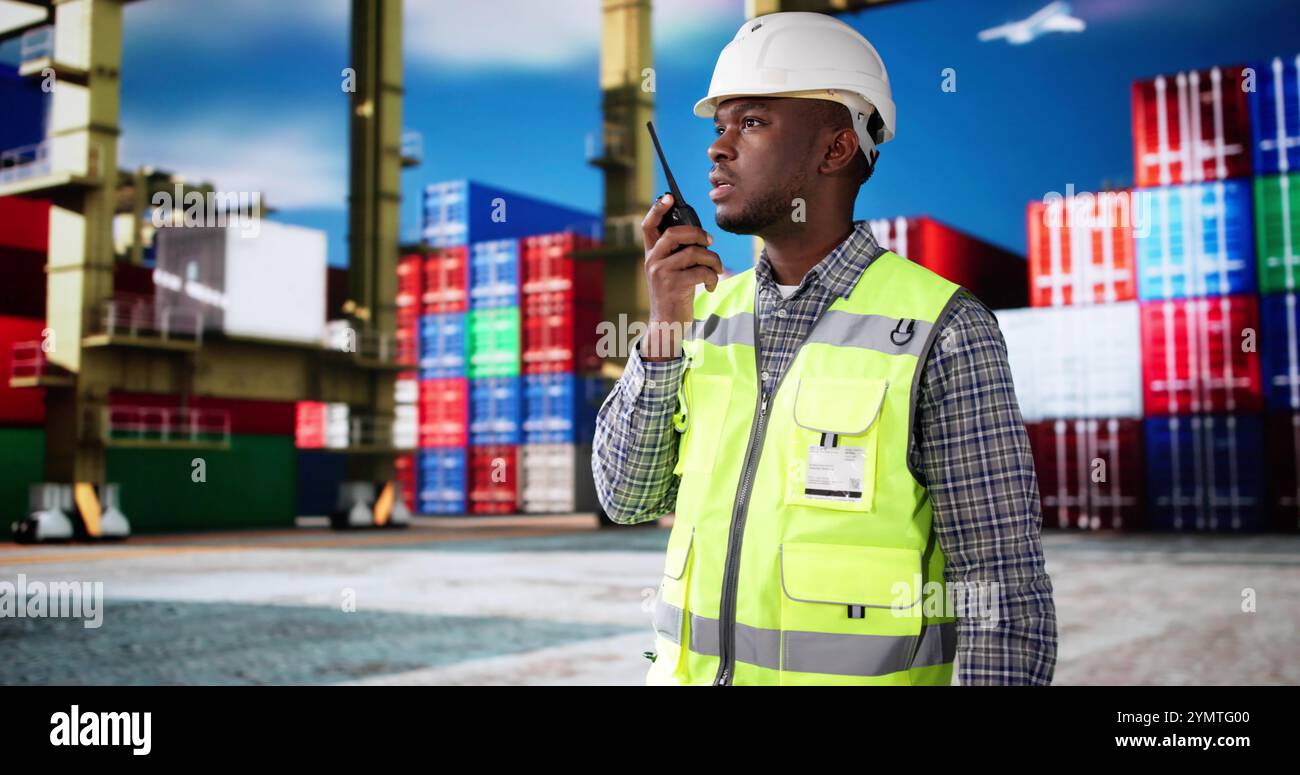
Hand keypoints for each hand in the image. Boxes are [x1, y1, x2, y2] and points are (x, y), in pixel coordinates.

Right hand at [639, 195, 722, 359]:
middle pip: (676, 233)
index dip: (657, 208)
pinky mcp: (673, 286)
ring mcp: (661, 273)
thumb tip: (699, 234)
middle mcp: (652, 260)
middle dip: (699, 234)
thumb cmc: (674, 294)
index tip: (669, 197)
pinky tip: (711, 286)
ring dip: (712, 260)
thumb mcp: (670, 271)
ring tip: (716, 270)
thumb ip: (677, 253)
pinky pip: (701, 271)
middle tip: (710, 243)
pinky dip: (712, 277)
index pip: (648, 225)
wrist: (667, 325)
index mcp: (651, 254)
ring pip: (694, 252)